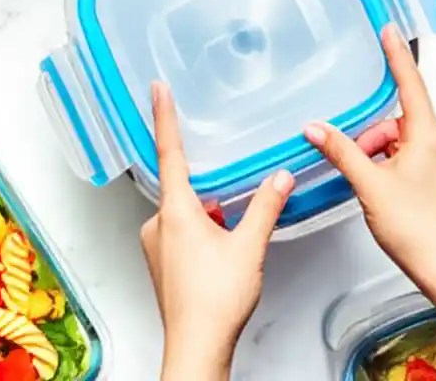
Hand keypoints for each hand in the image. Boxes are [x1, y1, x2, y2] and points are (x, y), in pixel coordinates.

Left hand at [141, 82, 295, 380]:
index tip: (156, 89)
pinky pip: (183, 235)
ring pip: (185, 215)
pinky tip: (223, 253)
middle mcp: (158, 226)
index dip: (164, 117)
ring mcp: (158, 247)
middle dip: (210, 193)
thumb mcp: (249, 246)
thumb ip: (265, 206)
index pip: (169, 152)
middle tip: (230, 214)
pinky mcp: (163, 264)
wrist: (197, 346)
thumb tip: (279, 178)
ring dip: (209, 218)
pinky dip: (204, 236)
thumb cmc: (215, 302)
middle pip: (183, 189)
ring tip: (233, 241)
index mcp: (175, 212)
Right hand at [303, 25, 435, 291]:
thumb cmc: (417, 230)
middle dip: (373, 138)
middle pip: (399, 120)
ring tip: (375, 187)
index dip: (396, 55)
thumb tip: (316, 128)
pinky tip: (388, 192)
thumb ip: (341, 151)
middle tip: (360, 168)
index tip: (389, 30)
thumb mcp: (369, 185)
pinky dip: (396, 166)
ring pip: (406, 140)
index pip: (410, 83)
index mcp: (430, 135)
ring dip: (383, 155)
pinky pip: (417, 157)